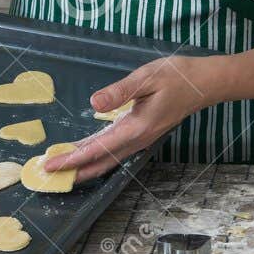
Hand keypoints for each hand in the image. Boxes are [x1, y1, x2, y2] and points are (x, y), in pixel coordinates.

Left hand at [44, 56, 218, 181]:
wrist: (205, 83)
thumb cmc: (177, 76)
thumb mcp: (147, 77)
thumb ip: (120, 91)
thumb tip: (94, 104)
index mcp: (136, 128)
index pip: (97, 149)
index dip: (72, 159)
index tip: (50, 165)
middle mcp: (137, 139)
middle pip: (100, 163)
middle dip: (73, 172)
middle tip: (48, 176)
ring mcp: (141, 139)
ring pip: (107, 160)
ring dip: (84, 167)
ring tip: (62, 169)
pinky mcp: (142, 133)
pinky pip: (114, 150)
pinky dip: (96, 155)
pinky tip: (86, 152)